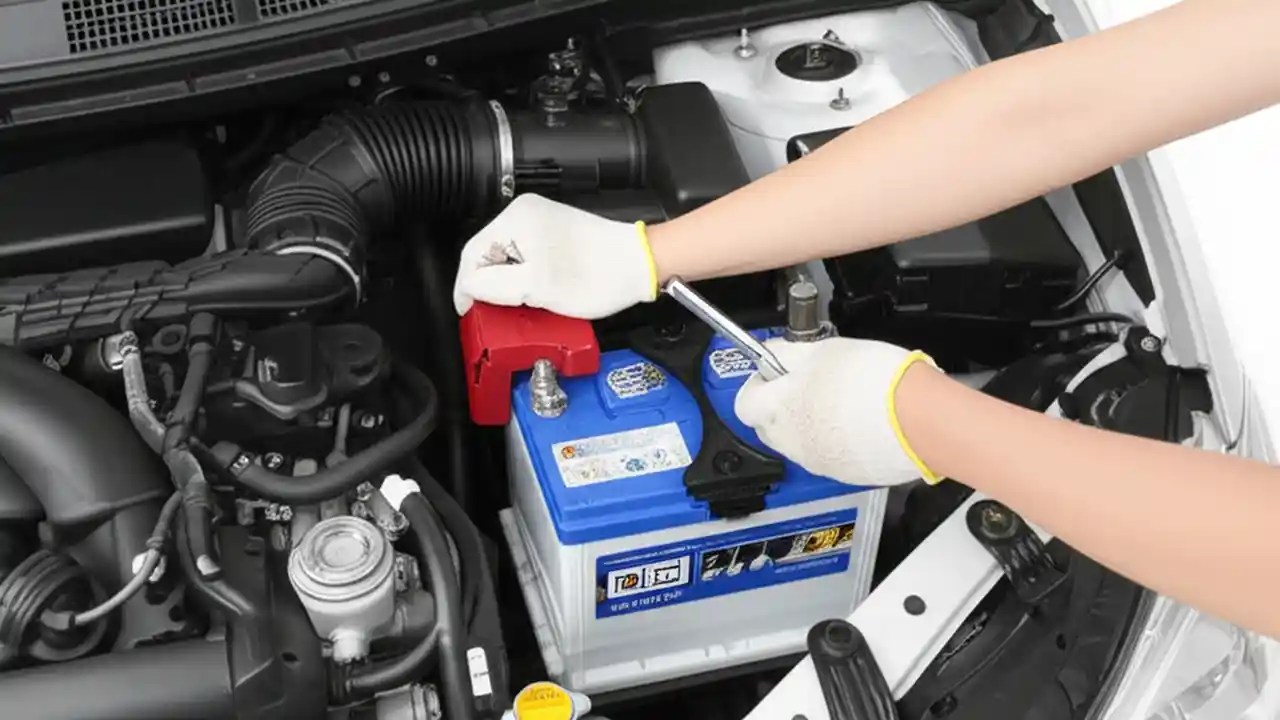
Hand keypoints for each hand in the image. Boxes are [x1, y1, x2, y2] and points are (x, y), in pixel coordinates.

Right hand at [452, 194, 657, 318]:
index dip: (467, 288)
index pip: (471, 254)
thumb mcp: (536, 287)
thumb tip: (470, 289)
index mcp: (516, 219)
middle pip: (488, 255)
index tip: (469, 313)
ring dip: (508, 285)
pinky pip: (525, 258)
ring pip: (507, 259)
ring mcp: (541, 222)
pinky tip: (534, 295)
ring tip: (518, 307)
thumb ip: (494, 287)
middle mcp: (525, 214)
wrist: (640, 265)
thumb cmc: (599, 274)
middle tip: (494, 315)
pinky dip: (525, 278)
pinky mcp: (554, 234)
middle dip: (489, 286)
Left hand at [734, 337, 939, 486]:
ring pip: (798, 441)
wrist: (920, 418)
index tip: (775, 372)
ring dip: (809, 422)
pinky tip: (859, 420)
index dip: (759, 383)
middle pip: (768, 425)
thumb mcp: (823, 349)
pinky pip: (827, 455)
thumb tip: (770, 353)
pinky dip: (835, 440)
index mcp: (779, 409)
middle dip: (781, 404)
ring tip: (842, 399)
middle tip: (809, 382)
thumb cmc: (875, 382)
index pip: (744, 402)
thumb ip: (786, 353)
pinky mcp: (845, 475)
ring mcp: (818, 462)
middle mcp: (791, 441)